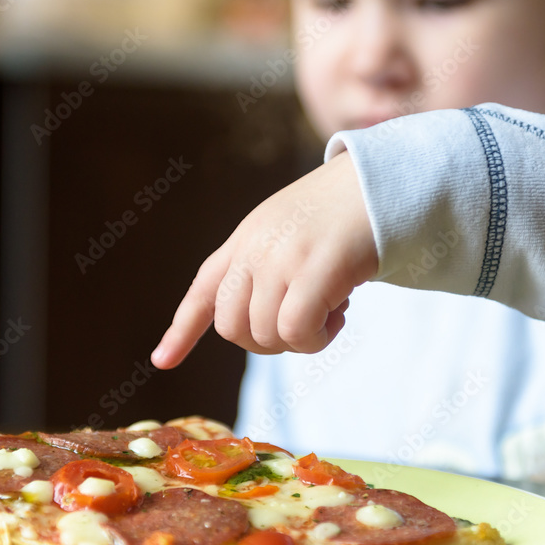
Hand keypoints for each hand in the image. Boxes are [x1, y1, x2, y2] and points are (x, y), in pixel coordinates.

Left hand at [151, 152, 377, 368]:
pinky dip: (316, 338)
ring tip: (330, 310)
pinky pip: (295, 331)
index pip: (204, 288)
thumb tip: (263, 326)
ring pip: (265, 335)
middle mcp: (253, 248)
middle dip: (266, 341)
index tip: (162, 361)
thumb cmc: (345, 212)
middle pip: (231, 326)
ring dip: (301, 339)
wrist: (381, 183)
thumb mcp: (291, 231)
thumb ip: (268, 266)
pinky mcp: (312, 270)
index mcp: (245, 238)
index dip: (181, 330)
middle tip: (305, 324)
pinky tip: (339, 314)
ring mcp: (280, 258)